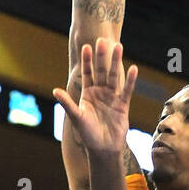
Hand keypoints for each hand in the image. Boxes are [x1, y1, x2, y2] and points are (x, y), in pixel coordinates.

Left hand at [54, 38, 137, 156]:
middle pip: (101, 71)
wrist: (103, 149)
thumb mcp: (76, 117)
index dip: (87, 60)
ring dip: (116, 63)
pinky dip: (130, 80)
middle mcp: (100, 93)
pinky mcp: (123, 105)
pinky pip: (126, 90)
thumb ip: (67, 103)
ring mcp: (112, 97)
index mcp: (88, 94)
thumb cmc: (88, 135)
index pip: (87, 73)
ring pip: (114, 77)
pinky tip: (133, 68)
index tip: (86, 46)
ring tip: (118, 47)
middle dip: (101, 57)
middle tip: (102, 40)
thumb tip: (55, 91)